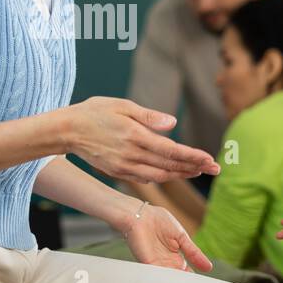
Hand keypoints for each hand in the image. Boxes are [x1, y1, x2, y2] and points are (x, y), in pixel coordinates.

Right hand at [62, 97, 218, 183]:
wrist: (66, 131)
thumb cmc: (94, 112)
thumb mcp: (121, 105)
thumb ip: (149, 116)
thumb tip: (173, 124)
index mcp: (135, 136)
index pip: (171, 151)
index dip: (193, 157)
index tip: (210, 160)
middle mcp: (131, 155)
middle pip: (170, 166)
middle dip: (195, 168)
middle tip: (215, 168)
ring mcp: (124, 167)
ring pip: (160, 175)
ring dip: (181, 174)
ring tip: (199, 171)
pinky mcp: (118, 172)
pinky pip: (145, 177)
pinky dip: (162, 176)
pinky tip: (173, 173)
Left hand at [118, 202, 212, 272]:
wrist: (140, 215)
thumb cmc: (159, 221)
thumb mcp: (182, 237)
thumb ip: (194, 253)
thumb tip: (209, 268)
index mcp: (175, 257)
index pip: (187, 273)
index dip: (195, 280)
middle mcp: (166, 263)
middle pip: (179, 279)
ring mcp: (157, 265)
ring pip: (170, 279)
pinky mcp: (147, 264)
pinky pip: (159, 276)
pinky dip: (167, 282)